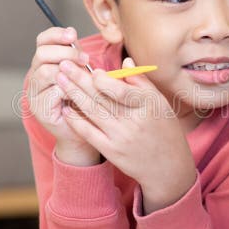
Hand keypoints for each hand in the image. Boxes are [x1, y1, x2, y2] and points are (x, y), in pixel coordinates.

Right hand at [26, 26, 99, 165]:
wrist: (84, 132)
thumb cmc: (87, 100)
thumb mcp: (84, 73)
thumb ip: (78, 56)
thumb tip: (73, 35)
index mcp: (45, 64)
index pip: (42, 41)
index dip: (56, 34)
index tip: (72, 34)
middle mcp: (35, 77)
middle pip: (42, 53)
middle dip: (66, 52)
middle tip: (85, 59)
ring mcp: (34, 93)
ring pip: (45, 71)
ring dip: (68, 71)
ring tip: (83, 77)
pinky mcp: (39, 109)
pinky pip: (53, 91)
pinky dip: (68, 90)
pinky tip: (78, 94)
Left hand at [55, 57, 195, 213]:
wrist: (168, 167)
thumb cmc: (165, 130)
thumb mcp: (161, 103)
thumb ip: (142, 82)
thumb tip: (125, 61)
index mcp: (148, 105)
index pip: (121, 89)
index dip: (103, 79)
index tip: (91, 68)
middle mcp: (134, 121)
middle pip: (102, 97)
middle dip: (79, 79)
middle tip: (64, 65)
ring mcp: (121, 137)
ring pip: (92, 111)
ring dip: (73, 94)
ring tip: (60, 80)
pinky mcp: (111, 151)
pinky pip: (89, 132)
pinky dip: (76, 120)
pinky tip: (66, 108)